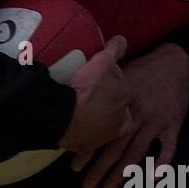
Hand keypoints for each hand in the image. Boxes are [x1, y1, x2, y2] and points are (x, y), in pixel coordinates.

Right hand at [58, 36, 133, 160]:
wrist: (63, 116)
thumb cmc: (87, 90)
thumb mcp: (102, 63)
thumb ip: (114, 51)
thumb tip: (121, 41)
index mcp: (125, 100)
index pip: (123, 88)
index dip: (113, 81)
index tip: (101, 78)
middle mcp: (118, 122)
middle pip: (116, 111)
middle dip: (108, 106)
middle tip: (93, 98)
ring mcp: (101, 136)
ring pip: (102, 130)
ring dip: (96, 125)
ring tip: (84, 117)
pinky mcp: (84, 147)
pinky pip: (85, 146)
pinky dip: (81, 143)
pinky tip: (74, 138)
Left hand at [72, 43, 188, 187]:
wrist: (176, 63)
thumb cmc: (144, 69)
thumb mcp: (120, 74)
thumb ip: (104, 90)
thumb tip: (79, 106)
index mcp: (121, 102)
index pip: (101, 131)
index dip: (87, 151)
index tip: (75, 167)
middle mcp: (137, 114)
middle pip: (116, 147)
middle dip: (100, 169)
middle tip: (88, 186)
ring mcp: (156, 121)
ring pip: (137, 152)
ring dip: (123, 173)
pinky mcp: (173, 125)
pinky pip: (168, 149)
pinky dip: (161, 164)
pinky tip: (152, 180)